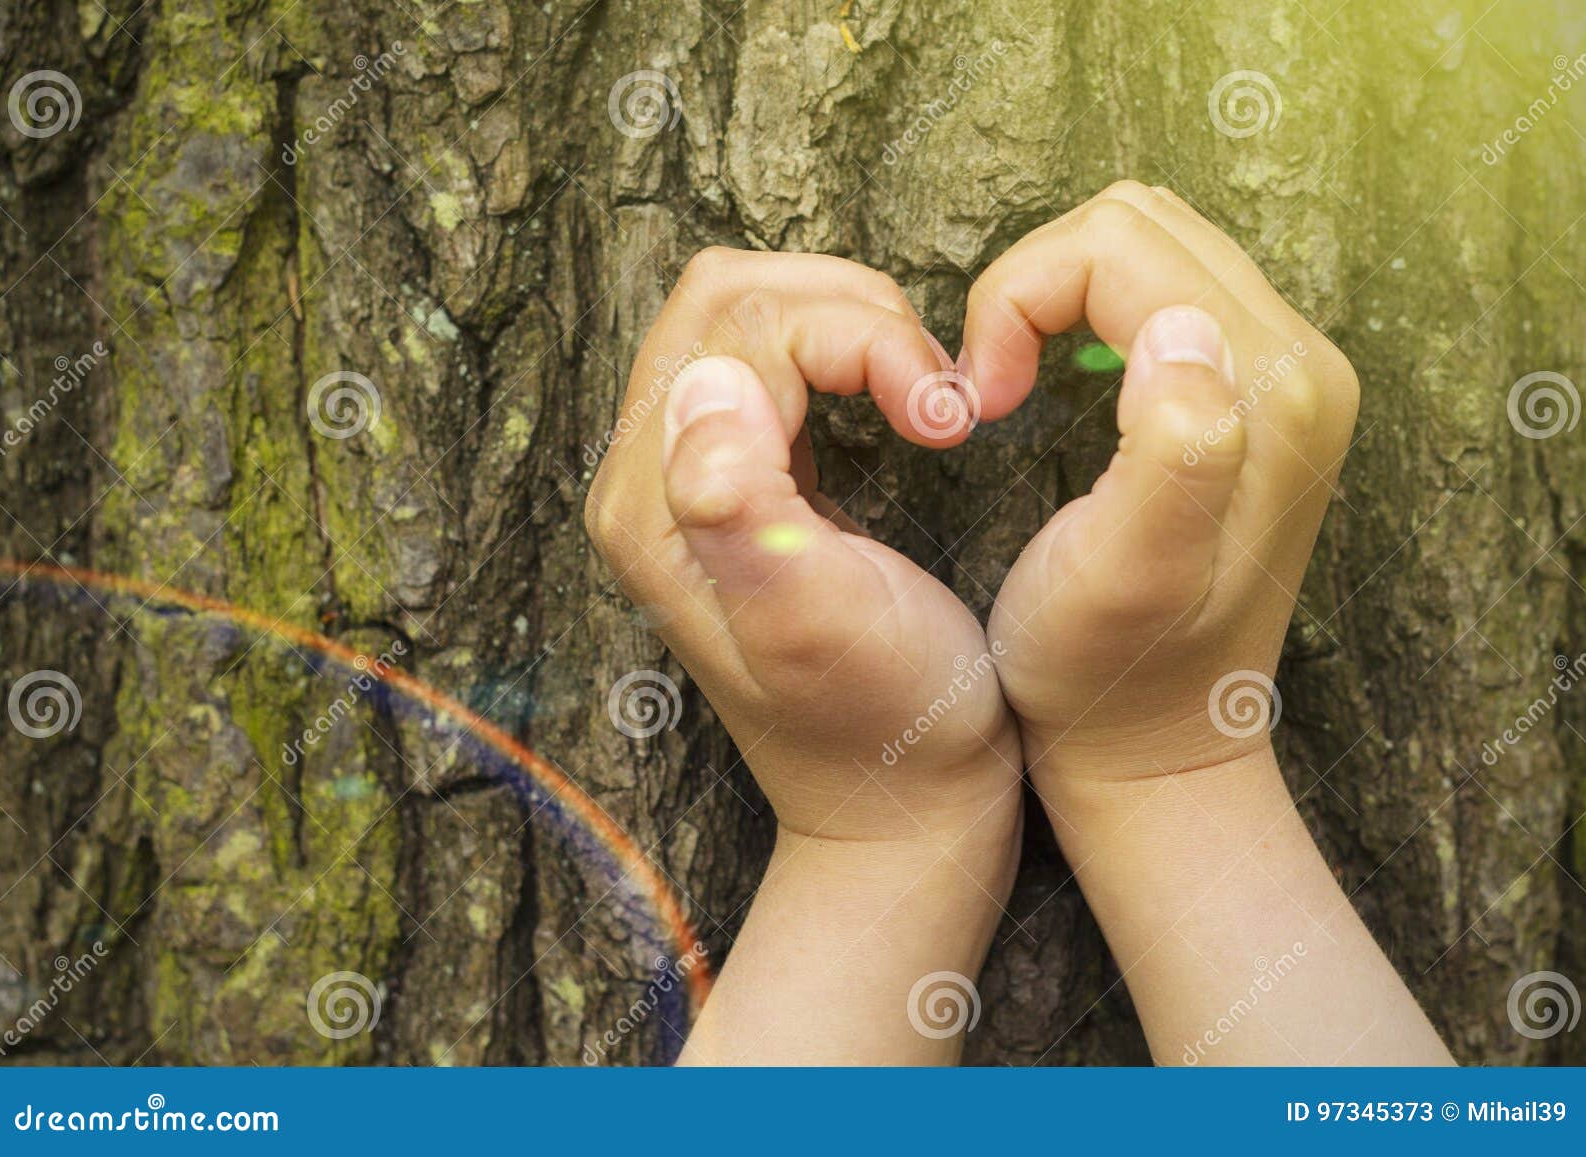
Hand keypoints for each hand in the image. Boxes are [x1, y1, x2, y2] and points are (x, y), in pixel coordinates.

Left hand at [586, 248, 1021, 851]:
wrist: (900, 799)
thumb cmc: (887, 720)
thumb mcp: (817, 622)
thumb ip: (741, 507)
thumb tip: (707, 383)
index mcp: (652, 503)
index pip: (733, 322)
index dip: (852, 335)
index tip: (937, 413)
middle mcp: (648, 479)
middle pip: (728, 297)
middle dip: (850, 315)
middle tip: (933, 396)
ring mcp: (688, 477)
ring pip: (752, 314)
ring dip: (852, 328)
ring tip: (924, 401)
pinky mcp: (738, 481)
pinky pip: (774, 361)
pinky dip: (844, 355)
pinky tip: (891, 408)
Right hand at [955, 184, 1447, 1065]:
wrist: (1154, 742)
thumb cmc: (1106, 672)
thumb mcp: (1128, 574)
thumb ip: (1175, 447)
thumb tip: (1176, 325)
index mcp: (1270, 388)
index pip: (1120, 245)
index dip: (1019, 298)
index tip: (979, 397)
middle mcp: (1299, 362)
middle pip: (1137, 226)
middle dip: (1035, 284)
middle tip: (991, 387)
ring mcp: (1285, 375)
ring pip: (1146, 246)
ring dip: (1056, 295)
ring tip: (1016, 384)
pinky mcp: (1256, 393)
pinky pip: (1159, 290)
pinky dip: (1088, 313)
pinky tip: (1064, 385)